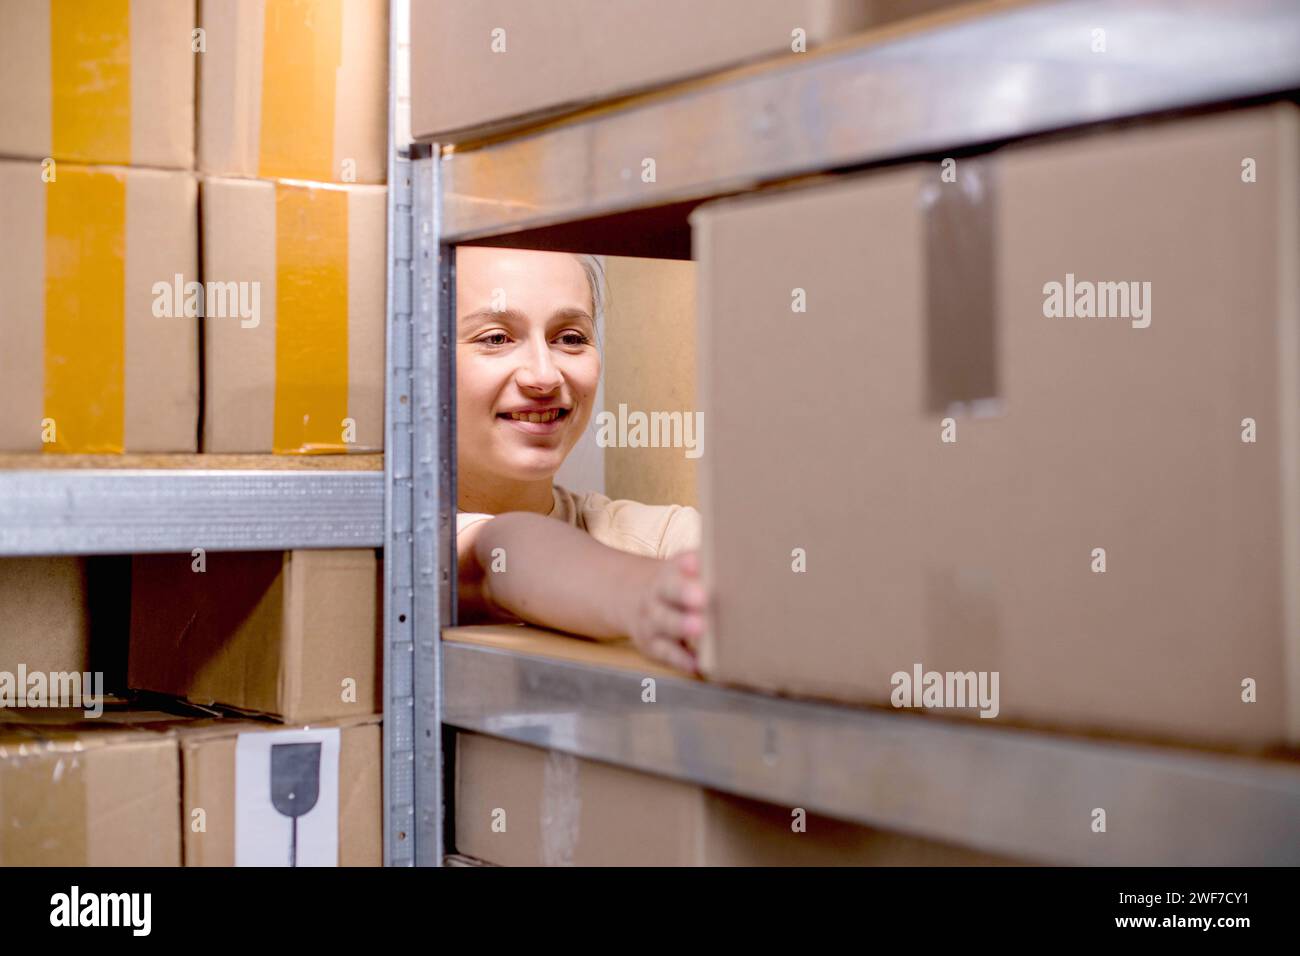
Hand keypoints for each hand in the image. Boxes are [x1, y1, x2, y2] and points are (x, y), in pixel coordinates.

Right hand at [625, 550, 707, 673]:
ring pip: (664, 621)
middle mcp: (658, 593)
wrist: (631, 599)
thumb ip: (708, 569)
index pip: (677, 563)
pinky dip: (680, 658)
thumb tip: (743, 565)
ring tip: (699, 627)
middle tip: (701, 597)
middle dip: (683, 592)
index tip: (697, 563)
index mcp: (670, 572)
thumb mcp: (682, 572)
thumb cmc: (676, 586)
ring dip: (681, 625)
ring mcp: (652, 619)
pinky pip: (665, 652)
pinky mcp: (652, 644)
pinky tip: (695, 663)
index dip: (686, 563)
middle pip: (668, 590)